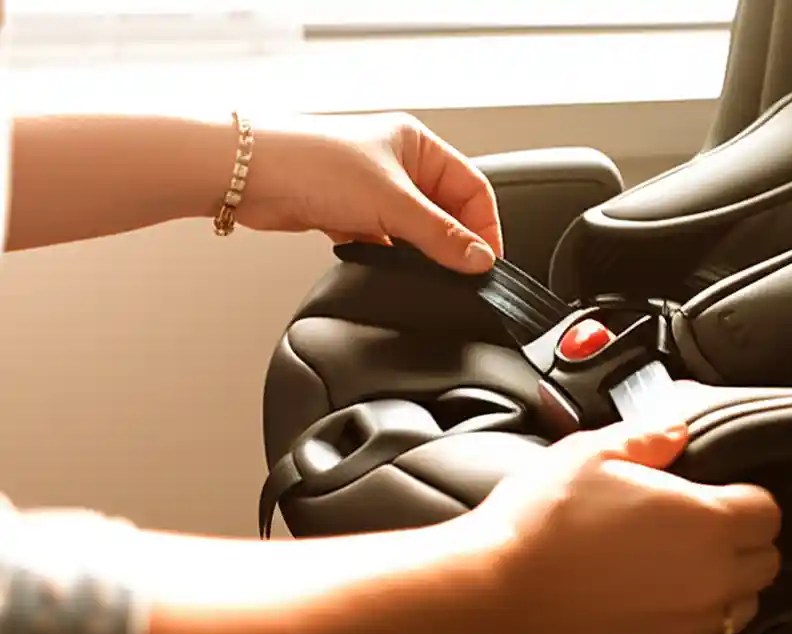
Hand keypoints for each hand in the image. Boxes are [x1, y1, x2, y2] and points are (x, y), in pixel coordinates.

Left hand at [236, 112, 500, 273]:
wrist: (246, 174)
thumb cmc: (312, 162)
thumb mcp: (391, 202)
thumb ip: (440, 236)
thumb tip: (479, 259)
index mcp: (417, 143)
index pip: (472, 187)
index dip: (485, 226)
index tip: (486, 262)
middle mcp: (397, 162)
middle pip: (445, 210)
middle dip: (451, 241)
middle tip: (459, 273)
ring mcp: (370, 188)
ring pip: (413, 228)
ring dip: (417, 250)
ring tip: (419, 269)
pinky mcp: (346, 212)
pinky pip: (383, 240)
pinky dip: (387, 254)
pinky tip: (383, 264)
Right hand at [472, 420, 782, 633]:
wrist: (495, 595)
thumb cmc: (541, 522)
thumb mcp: (593, 452)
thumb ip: (649, 437)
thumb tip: (676, 428)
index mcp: (707, 522)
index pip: (768, 510)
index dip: (745, 495)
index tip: (719, 489)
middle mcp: (711, 578)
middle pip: (766, 560)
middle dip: (745, 539)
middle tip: (702, 521)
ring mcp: (688, 622)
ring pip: (742, 602)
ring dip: (727, 580)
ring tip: (683, 560)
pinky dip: (694, 613)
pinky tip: (655, 592)